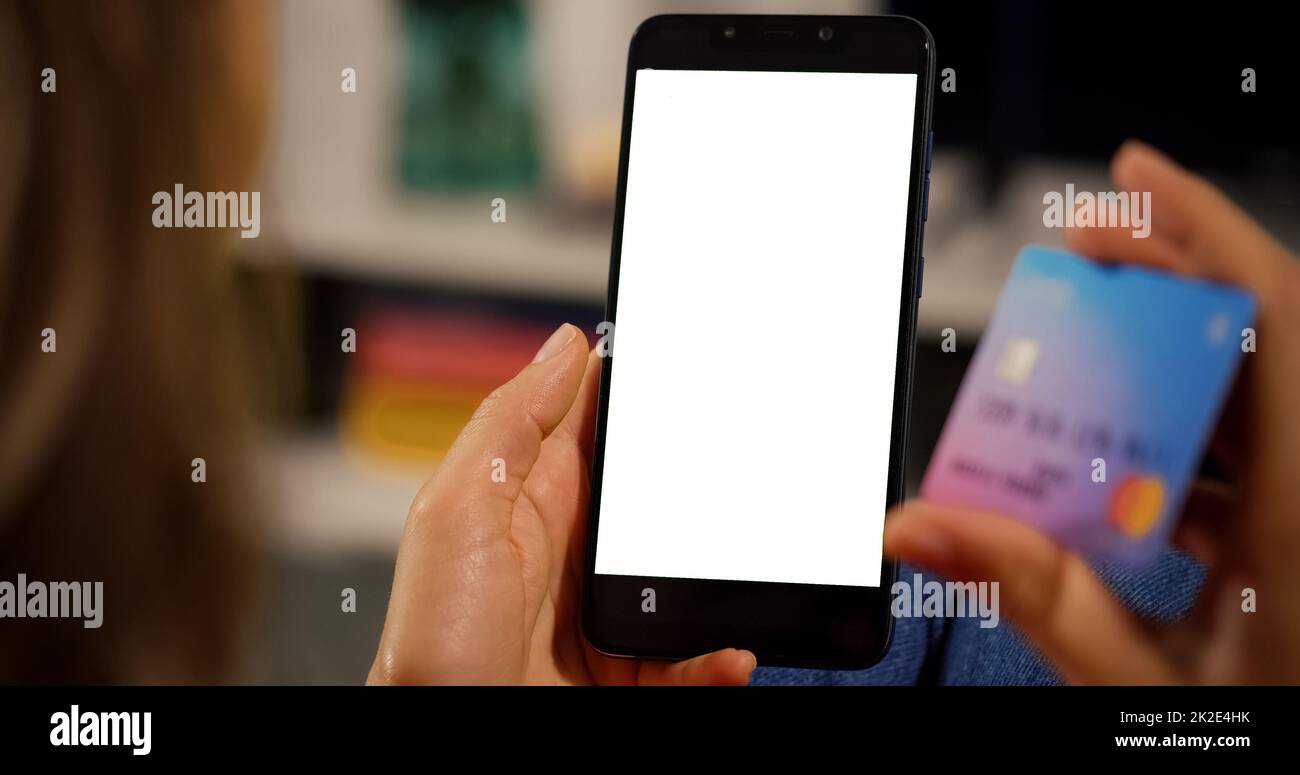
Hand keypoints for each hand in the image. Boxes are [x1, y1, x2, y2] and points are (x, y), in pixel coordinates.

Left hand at [368, 324, 755, 684]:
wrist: (451, 741)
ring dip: (717, 572)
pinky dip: (717, 657)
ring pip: (683, 575)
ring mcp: (605, 611)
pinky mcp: (629, 672)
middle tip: (742, 464)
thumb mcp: (459, 513)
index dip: (634, 387)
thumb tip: (563, 344)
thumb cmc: (434, 643)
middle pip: (652, 494)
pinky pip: (691, 659)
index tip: (683, 355)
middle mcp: (572, 549)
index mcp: (529, 497)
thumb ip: (509, 425)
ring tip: (746, 564)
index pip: (592, 422)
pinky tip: (731, 653)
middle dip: (700, 478)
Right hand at [886, 141, 1299, 683]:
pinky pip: (1236, 467)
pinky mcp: (1297, 549)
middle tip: (1061, 286)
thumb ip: (1037, 603)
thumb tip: (925, 525)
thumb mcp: (1146, 686)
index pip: (1274, 318)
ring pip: (1236, 406)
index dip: (1203, 228)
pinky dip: (1166, 454)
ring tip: (1062, 389)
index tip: (1128, 179)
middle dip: (1149, 300)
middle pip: (1243, 348)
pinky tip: (1108, 482)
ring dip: (1147, 386)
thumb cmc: (1281, 731)